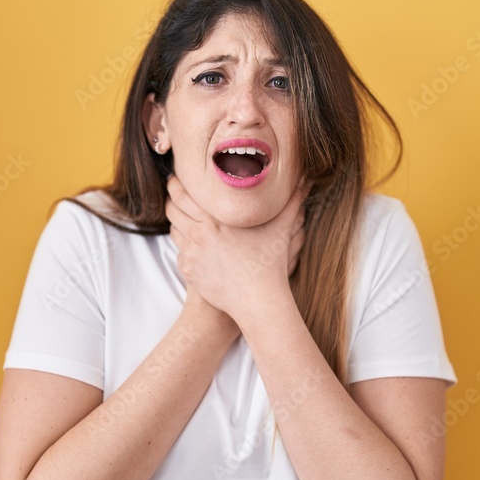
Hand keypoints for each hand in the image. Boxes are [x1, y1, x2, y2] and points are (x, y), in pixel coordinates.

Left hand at [165, 174, 308, 323]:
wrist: (257, 301)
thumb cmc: (270, 262)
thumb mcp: (282, 228)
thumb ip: (293, 200)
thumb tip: (308, 177)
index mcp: (214, 219)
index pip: (181, 194)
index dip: (175, 184)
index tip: (176, 178)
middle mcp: (197, 235)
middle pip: (171, 210)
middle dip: (171, 200)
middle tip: (174, 194)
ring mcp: (190, 255)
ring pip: (174, 230)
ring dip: (177, 222)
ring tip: (185, 217)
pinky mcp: (188, 271)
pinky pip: (179, 252)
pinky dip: (185, 246)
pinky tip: (195, 244)